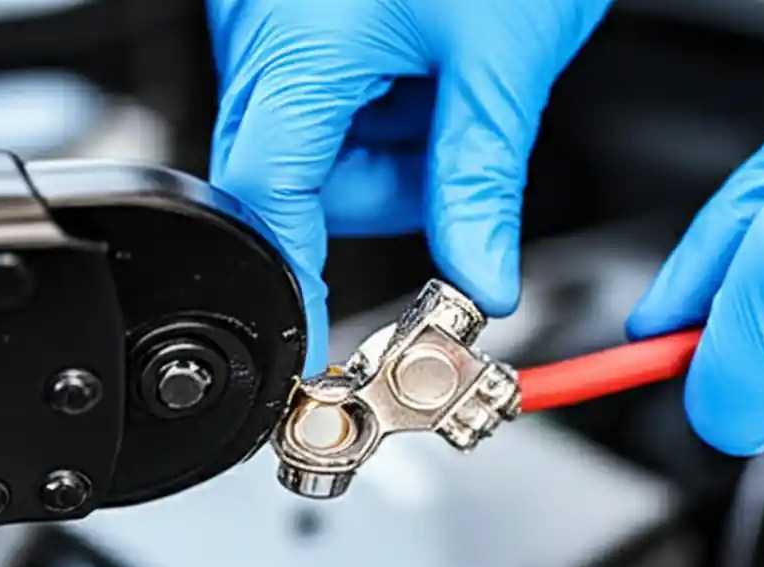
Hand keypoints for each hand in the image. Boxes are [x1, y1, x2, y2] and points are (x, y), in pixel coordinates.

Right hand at [208, 0, 611, 374]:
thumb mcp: (502, 59)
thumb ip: (481, 184)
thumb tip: (479, 281)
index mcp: (299, 48)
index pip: (270, 204)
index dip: (294, 279)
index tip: (318, 337)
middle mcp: (261, 30)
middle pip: (290, 176)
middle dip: (380, 192)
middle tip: (453, 164)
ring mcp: (268, 10)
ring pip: (310, 135)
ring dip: (384, 143)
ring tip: (453, 84)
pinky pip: (318, 82)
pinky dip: (376, 95)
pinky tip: (427, 55)